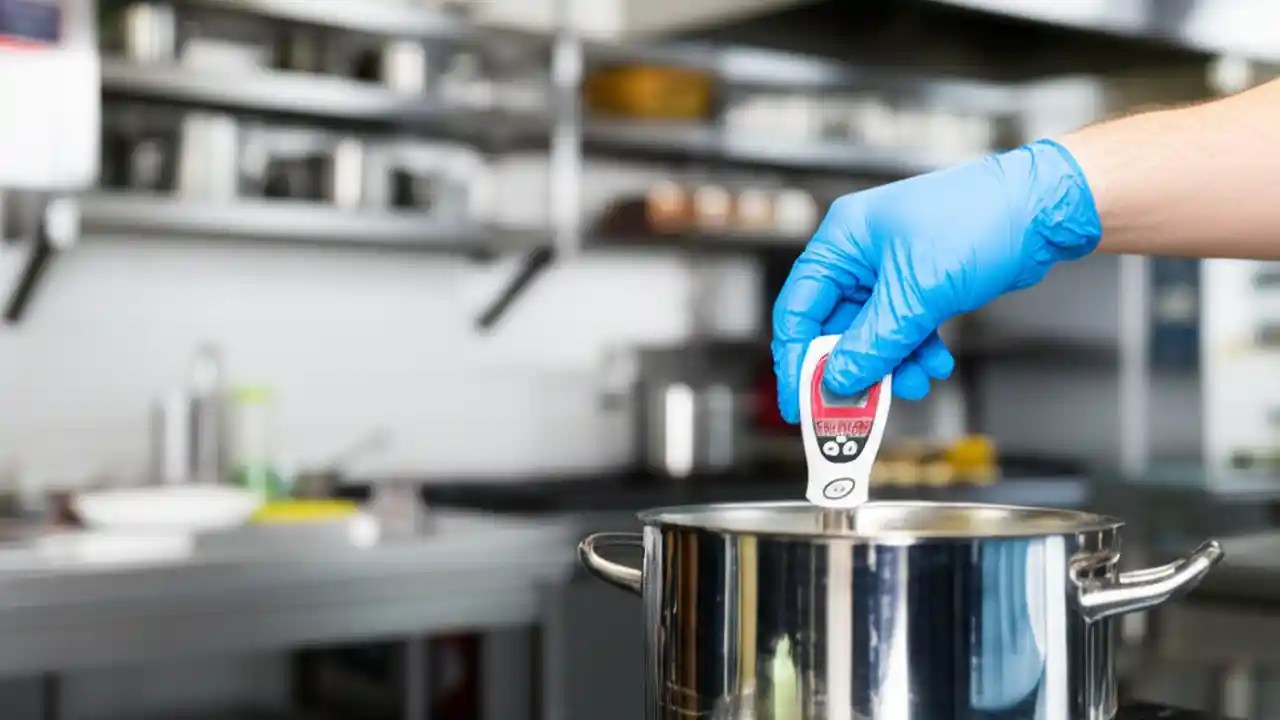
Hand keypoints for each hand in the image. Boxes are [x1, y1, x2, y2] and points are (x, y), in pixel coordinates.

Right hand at [772, 139, 1100, 421]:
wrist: (1044, 207)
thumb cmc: (981, 219)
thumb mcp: (917, 293)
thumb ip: (874, 343)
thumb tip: (839, 380)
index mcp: (844, 240)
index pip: (799, 308)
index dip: (796, 360)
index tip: (800, 402)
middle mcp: (860, 253)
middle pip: (834, 326)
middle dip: (851, 367)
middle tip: (856, 406)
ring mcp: (890, 268)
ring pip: (871, 332)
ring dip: (888, 363)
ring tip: (912, 381)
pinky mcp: (919, 282)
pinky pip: (900, 328)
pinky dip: (912, 351)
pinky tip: (934, 363)